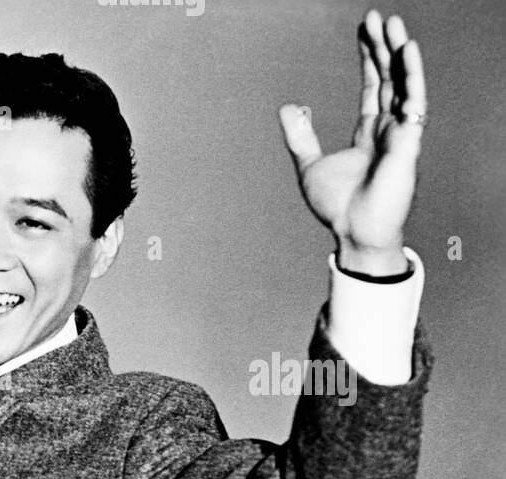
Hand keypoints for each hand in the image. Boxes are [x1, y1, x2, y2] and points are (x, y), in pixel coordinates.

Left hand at [279, 10, 426, 274]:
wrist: (351, 232)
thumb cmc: (336, 208)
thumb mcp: (309, 166)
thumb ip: (300, 137)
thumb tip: (287, 107)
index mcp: (368, 132)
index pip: (372, 85)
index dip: (368, 57)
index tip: (364, 30)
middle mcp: (388, 128)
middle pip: (389, 77)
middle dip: (383, 47)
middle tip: (377, 17)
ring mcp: (400, 133)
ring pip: (404, 83)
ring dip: (399, 53)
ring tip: (393, 25)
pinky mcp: (408, 141)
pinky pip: (414, 102)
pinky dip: (412, 76)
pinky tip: (407, 52)